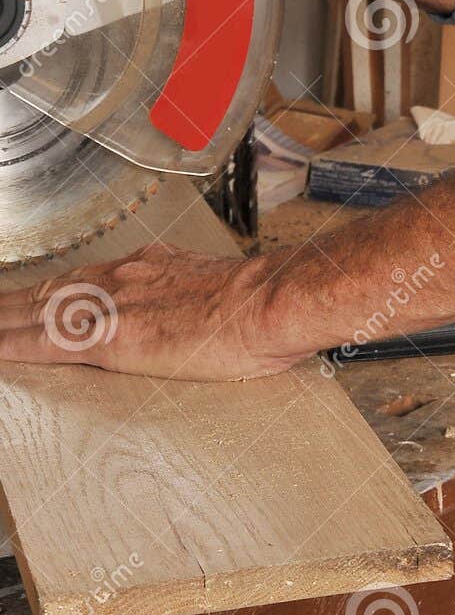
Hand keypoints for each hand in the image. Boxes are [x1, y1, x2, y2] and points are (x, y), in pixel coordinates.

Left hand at [0, 244, 315, 380]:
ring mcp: (113, 306)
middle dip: (13, 301)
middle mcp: (124, 279)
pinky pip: (44, 344)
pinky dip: (10, 346)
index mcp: (152, 268)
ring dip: (3, 316)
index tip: (35, 298)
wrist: (269, 302)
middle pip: (52, 290)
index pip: (88, 280)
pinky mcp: (110, 340)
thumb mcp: (222, 288)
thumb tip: (202, 307)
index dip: (55, 291)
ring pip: (36, 311)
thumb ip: (198, 294)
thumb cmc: (261, 302)